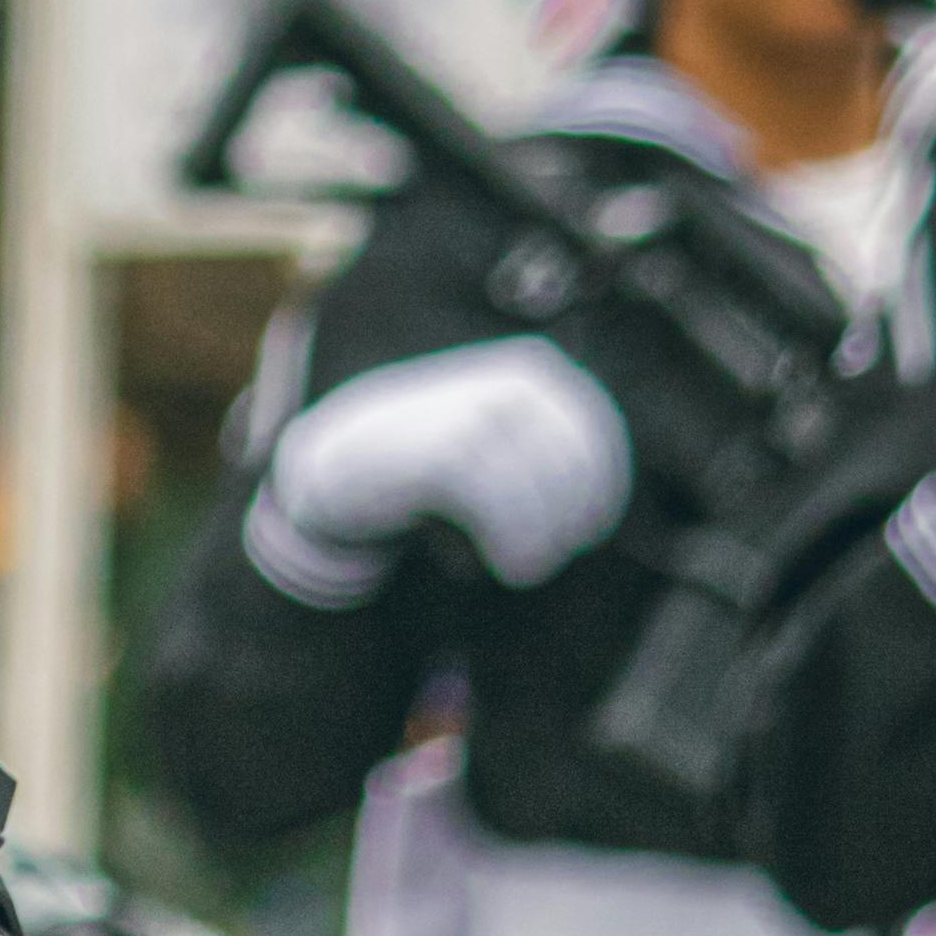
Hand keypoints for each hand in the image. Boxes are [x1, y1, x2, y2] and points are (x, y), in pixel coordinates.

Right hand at [255, 337, 632, 599]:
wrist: (332, 465)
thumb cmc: (426, 462)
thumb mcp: (496, 432)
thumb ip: (551, 447)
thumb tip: (603, 504)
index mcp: (535, 371)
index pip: (600, 440)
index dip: (602, 497)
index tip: (583, 535)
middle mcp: (515, 382)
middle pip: (579, 472)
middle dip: (568, 525)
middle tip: (535, 555)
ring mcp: (479, 410)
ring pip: (548, 496)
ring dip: (538, 544)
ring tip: (514, 564)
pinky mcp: (447, 450)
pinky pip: (507, 510)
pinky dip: (510, 546)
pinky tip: (489, 564)